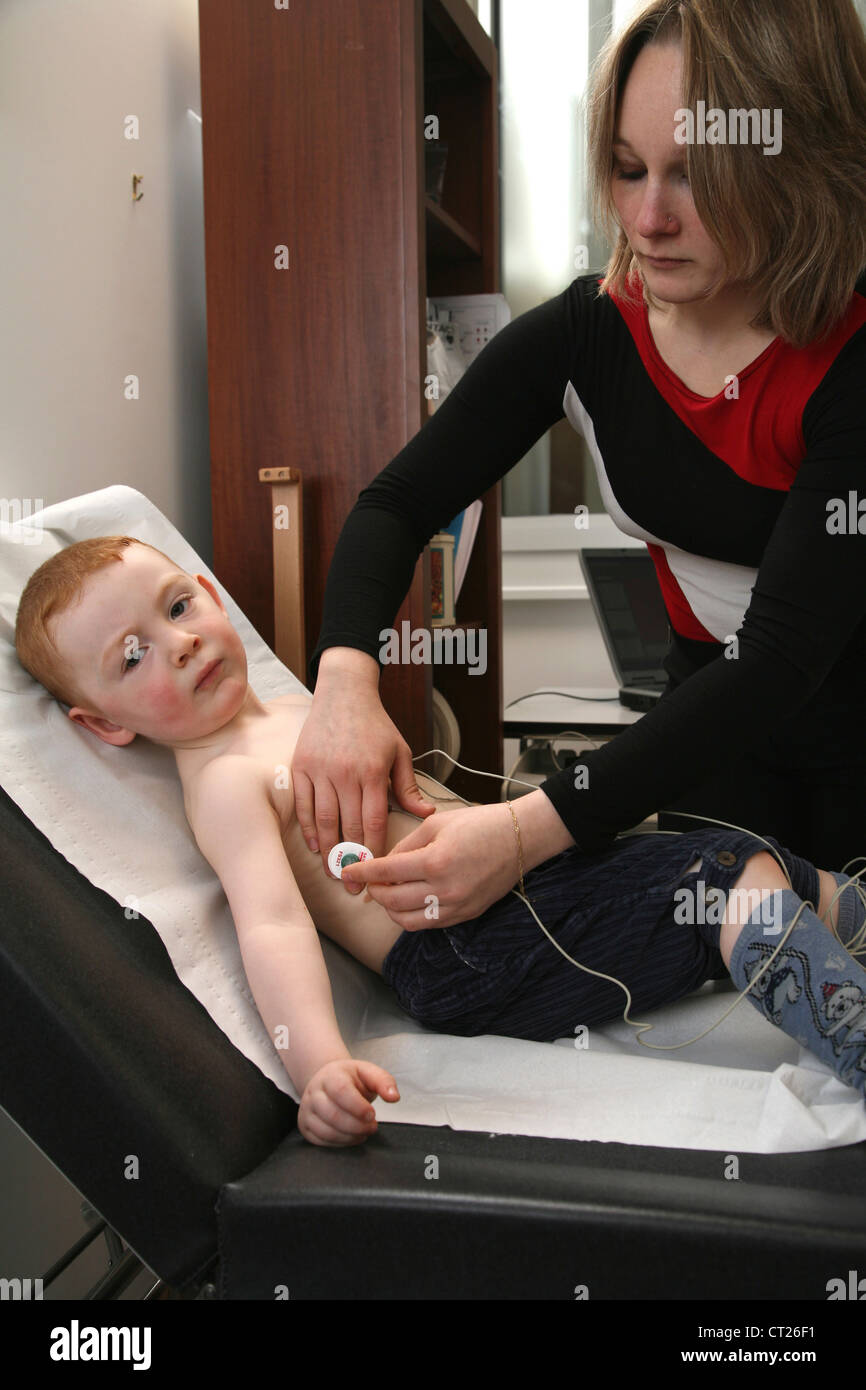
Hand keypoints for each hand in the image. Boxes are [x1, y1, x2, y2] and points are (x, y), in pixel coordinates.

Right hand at [291, 651, 435, 880]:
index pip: (373, 821)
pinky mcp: (301, 765)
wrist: (344, 692)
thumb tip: (426, 814)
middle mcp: (345, 773)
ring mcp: (320, 770)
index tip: (376, 873)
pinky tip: (314, 846)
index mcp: (373, 772)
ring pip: (322, 819)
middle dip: (352, 860)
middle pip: (348, 826)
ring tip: (334, 872)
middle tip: (354, 887)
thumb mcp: (399, 751)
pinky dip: (307, 828)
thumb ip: (408, 786)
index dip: (374, 851)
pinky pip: (303, 804)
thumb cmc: (376, 724)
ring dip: (328, 850)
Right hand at [298, 1058, 399, 1146]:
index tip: (372, 1114)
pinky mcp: (305, 1125)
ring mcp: (307, 1110)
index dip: (358, 1107)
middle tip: (372, 1126)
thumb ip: (384, 1082)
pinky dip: (340, 1143)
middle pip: (333, 1115)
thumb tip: (394, 1097)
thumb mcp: (368, 1073)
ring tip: (363, 1131)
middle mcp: (314, 1091)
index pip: (341, 1091)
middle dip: (357, 1126)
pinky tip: (351, 1136)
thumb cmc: (350, 1079)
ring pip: (326, 1130)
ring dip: (350, 1137)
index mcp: (330, 1075)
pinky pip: (321, 1141)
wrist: (327, 1081)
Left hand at [341, 800, 520, 929]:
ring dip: (389, 908)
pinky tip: (408, 899)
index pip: (385, 872)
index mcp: (434, 861)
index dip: (362, 873)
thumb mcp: (437, 824)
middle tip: (369, 881)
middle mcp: (444, 889)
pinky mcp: (465, 915)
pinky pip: (427, 924)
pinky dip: (410, 915)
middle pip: (391, 901)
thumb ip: (406, 845)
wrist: (520, 839)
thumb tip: (384, 863)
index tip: (347, 872)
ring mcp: (456, 906)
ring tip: (388, 891)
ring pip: (406, 920)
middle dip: (373, 892)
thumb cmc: (480, 824)